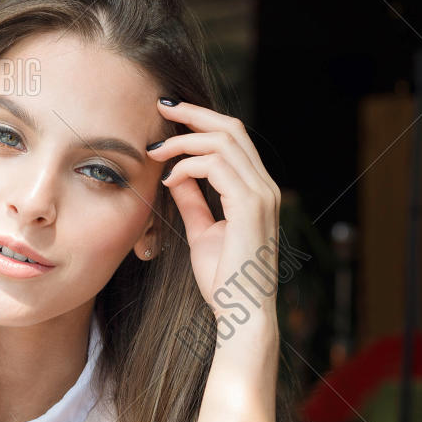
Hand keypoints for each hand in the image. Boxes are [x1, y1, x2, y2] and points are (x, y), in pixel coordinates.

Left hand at [148, 99, 282, 315]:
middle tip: (161, 107)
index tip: (170, 117)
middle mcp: (265, 187)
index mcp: (258, 191)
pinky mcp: (250, 206)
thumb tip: (177, 177)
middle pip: (232, 128)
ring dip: (183, 141)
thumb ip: (194, 203)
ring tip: (156, 152)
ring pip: (223, 141)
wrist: (241, 313)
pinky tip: (170, 179)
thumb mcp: (203, 233)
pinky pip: (216, 166)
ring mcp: (261, 195)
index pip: (234, 139)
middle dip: (193, 113)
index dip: (203, 121)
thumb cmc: (225, 280)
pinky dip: (188, 166)